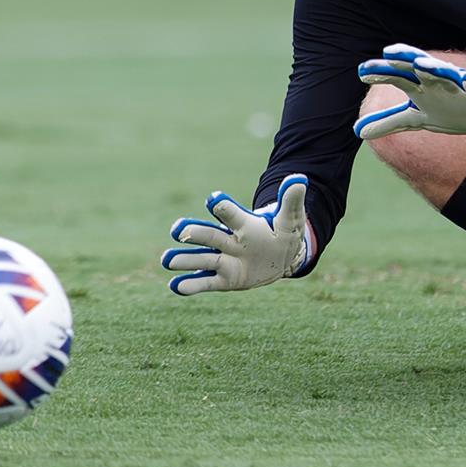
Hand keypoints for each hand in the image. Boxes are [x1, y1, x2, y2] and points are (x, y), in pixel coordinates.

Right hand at [160, 175, 311, 293]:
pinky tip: (174, 286)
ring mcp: (225, 260)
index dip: (224, 207)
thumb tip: (299, 180)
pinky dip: (191, 285)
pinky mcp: (224, 279)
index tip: (214, 200)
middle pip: (210, 236)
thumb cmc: (282, 232)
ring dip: (185, 260)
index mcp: (244, 224)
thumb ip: (291, 201)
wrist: (280, 255)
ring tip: (166, 259)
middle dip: (196, 233)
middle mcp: (229, 241)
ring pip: (203, 260)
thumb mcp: (291, 218)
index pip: (232, 214)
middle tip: (179, 229)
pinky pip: (206, 282)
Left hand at [353, 44, 465, 139]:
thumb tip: (357, 131)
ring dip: (435, 68)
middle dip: (404, 59)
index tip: (361, 72)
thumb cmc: (446, 110)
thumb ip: (389, 121)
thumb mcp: (415, 118)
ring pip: (446, 74)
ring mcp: (458, 86)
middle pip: (418, 67)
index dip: (381, 73)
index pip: (398, 76)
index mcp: (421, 86)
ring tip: (422, 65)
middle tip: (388, 53)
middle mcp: (437, 82)